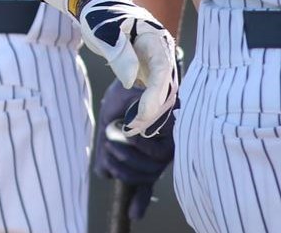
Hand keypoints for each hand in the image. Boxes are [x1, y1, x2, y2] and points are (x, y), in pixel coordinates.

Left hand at [37, 0, 178, 134]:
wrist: (96, 8)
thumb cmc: (99, 17)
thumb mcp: (104, 31)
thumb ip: (119, 53)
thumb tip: (131, 82)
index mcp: (155, 38)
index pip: (163, 70)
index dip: (155, 94)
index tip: (142, 114)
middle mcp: (162, 51)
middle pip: (167, 86)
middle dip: (152, 110)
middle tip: (131, 127)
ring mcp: (157, 61)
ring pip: (163, 93)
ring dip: (151, 113)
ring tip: (131, 130)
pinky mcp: (149, 70)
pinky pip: (155, 93)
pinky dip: (147, 109)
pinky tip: (135, 123)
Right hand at [94, 80, 175, 218]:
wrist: (137, 65)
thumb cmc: (125, 92)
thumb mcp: (110, 123)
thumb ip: (109, 150)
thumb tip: (104, 176)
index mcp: (146, 149)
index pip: (145, 180)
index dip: (140, 199)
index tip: (133, 216)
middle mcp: (160, 149)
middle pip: (143, 178)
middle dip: (122, 170)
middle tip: (109, 151)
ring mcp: (169, 141)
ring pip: (150, 167)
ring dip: (127, 157)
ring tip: (116, 138)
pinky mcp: (175, 132)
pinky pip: (157, 153)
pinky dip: (141, 145)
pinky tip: (135, 132)